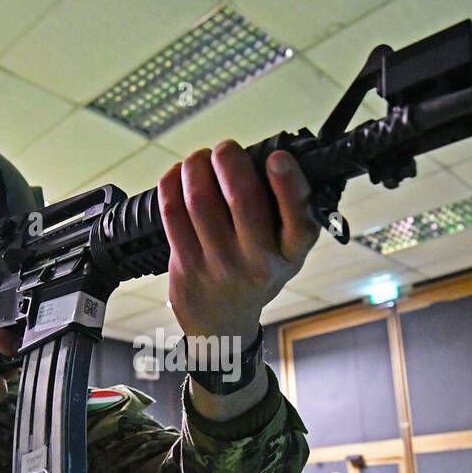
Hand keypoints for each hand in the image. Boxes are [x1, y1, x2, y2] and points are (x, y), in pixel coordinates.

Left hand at [157, 141, 320, 343]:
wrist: (222, 323)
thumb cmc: (257, 274)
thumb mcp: (286, 252)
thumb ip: (287, 213)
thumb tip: (265, 155)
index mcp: (290, 255)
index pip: (299, 220)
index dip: (289, 184)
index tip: (277, 157)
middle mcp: (258, 263)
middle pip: (242, 199)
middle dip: (229, 160)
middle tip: (226, 149)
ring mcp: (219, 266)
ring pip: (200, 200)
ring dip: (196, 166)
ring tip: (200, 159)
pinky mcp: (186, 266)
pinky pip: (172, 213)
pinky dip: (172, 184)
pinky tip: (178, 176)